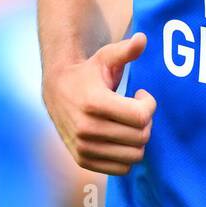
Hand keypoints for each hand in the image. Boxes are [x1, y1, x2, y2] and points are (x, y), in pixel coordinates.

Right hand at [43, 32, 156, 174]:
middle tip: (135, 108)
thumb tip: (143, 38)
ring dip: (137, 139)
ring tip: (127, 122)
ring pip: (134, 155)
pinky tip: (119, 136)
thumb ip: (125, 50)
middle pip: (141, 137)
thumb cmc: (88, 72)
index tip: (140, 94)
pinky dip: (127, 154)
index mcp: (94, 103)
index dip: (149, 104)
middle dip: (145, 121)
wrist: (56, 90)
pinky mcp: (83, 160)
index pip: (141, 117)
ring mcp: (84, 147)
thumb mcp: (105, 57)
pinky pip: (121, 168)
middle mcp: (86, 129)